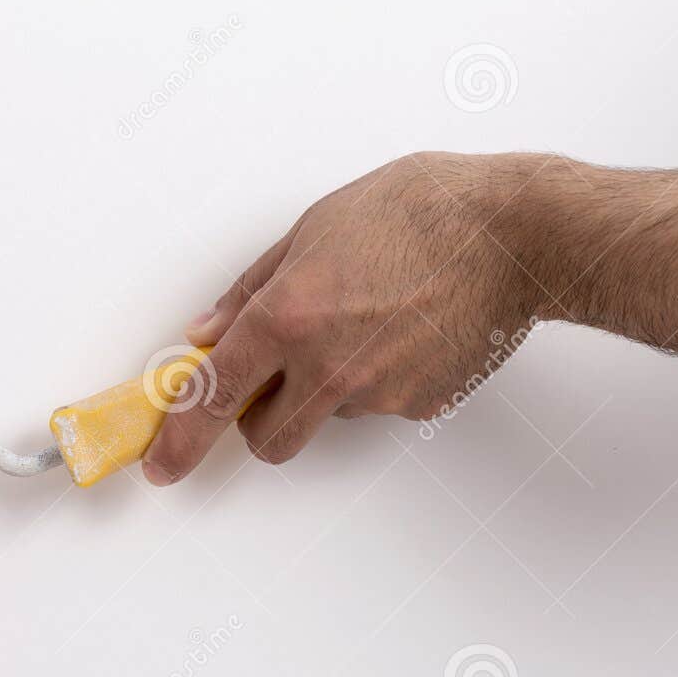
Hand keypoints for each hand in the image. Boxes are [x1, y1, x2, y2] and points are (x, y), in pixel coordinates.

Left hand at [143, 152, 547, 483]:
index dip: (180, 440)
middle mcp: (327, 367)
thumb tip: (207, 334)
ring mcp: (378, 394)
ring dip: (328, 390)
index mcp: (287, 317)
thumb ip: (250, 291)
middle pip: (268, 439)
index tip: (162, 466)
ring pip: (328, 417)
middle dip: (260, 421)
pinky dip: (381, 379)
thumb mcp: (314, 228)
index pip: (213, 397)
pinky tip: (408, 330)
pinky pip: (380, 406)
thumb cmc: (418, 210)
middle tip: (278, 379)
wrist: (516, 233)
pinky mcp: (421, 406)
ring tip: (369, 322)